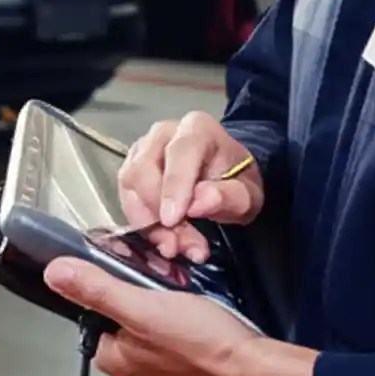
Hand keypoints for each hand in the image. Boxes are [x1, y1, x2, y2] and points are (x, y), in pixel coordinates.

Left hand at [44, 258, 315, 375]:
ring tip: (181, 299)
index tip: (128, 275)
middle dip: (140, 296)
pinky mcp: (184, 369)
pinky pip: (173, 337)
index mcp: (115, 357)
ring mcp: (159, 373)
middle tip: (162, 286)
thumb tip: (56, 273)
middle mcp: (133, 371)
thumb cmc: (203, 343)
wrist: (252, 367)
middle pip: (122, 318)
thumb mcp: (143, 306)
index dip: (110, 288)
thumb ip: (98, 289)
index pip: (94, 314)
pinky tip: (193, 315)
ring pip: (148, 325)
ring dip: (161, 307)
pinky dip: (180, 323)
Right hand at [118, 112, 264, 262]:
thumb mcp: (247, 193)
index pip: (179, 153)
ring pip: (129, 185)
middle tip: (178, 245)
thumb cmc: (235, 180)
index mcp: (196, 129)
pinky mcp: (130, 168)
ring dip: (147, 222)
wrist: (224, 175)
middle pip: (144, 169)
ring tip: (173, 246)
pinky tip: (162, 239)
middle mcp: (163, 134)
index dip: (174, 188)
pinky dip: (141, 223)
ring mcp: (141, 149)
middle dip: (157, 213)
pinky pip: (126, 197)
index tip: (172, 220)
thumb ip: (229, 196)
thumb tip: (200, 203)